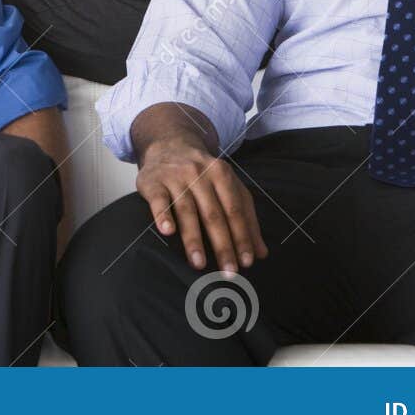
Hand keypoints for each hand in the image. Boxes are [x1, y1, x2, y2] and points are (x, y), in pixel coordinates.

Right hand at [136, 137, 267, 273]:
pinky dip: (163, 216)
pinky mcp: (153, 182)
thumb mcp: (228, 186)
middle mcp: (200, 173)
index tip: (247, 262)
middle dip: (223, 245)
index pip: (235, 210)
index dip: (242, 236)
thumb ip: (246, 217)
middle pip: (213, 213)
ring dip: (194, 239)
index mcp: (222, 174)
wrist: (168, 143)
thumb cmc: (202, 173)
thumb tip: (261, 254)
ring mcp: (175, 177)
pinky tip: (167, 232)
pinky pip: (159, 201)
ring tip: (199, 264)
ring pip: (187, 210)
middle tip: (229, 272)